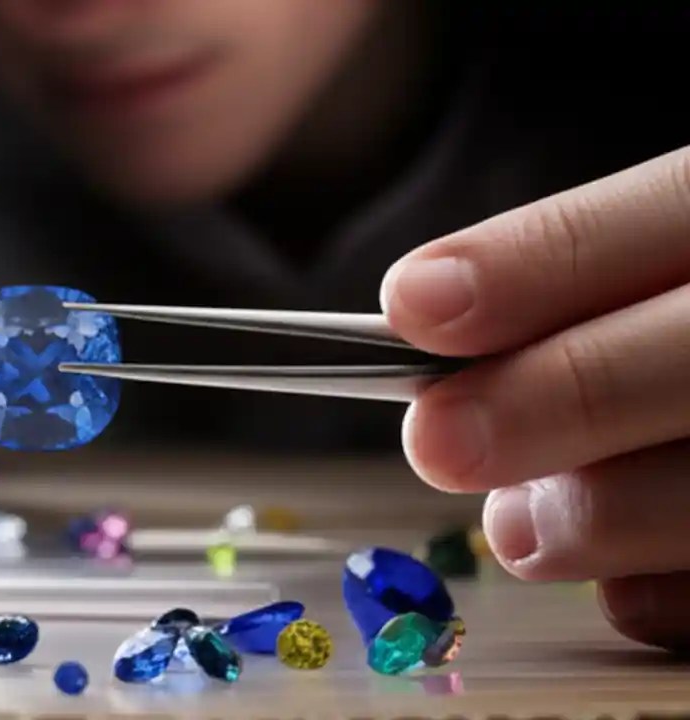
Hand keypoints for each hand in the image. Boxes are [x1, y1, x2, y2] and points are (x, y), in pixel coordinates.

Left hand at [380, 147, 689, 651]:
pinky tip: (625, 588)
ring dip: (608, 513)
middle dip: (564, 397)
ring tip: (518, 529)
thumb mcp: (662, 263)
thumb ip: (573, 287)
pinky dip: (678, 593)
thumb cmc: (680, 317)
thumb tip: (423, 327)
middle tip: (437, 441)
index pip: (660, 214)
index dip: (536, 264)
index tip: (415, 305)